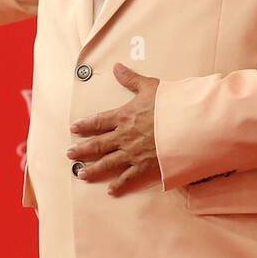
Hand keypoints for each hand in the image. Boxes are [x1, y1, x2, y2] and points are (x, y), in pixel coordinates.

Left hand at [66, 64, 161, 194]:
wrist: (187, 125)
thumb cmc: (169, 104)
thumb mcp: (150, 87)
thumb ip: (131, 79)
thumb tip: (117, 67)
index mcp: (124, 116)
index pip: (99, 121)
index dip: (85, 125)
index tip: (73, 128)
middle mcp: (124, 136)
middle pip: (97, 144)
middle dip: (82, 149)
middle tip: (69, 154)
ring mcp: (132, 153)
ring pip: (107, 163)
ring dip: (93, 169)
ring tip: (81, 174)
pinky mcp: (144, 165)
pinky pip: (128, 177)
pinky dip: (119, 184)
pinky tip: (110, 190)